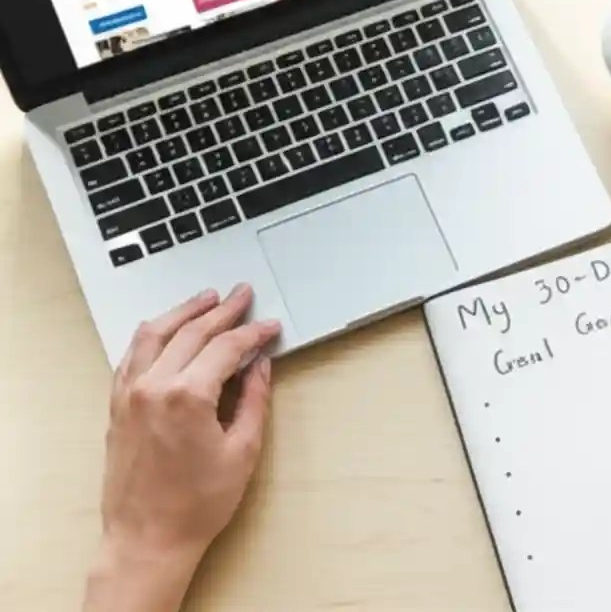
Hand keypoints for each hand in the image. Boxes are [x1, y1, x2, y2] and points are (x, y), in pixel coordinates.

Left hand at [84, 285, 281, 611]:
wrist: (147, 538)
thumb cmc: (197, 504)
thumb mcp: (242, 451)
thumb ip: (253, 401)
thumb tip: (260, 367)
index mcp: (187, 396)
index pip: (226, 348)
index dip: (253, 334)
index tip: (270, 327)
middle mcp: (153, 387)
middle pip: (191, 333)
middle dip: (222, 311)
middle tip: (242, 295)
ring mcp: (129, 394)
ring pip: (153, 335)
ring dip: (183, 312)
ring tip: (205, 299)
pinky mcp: (117, 406)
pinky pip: (131, 356)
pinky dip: (150, 335)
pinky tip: (162, 329)